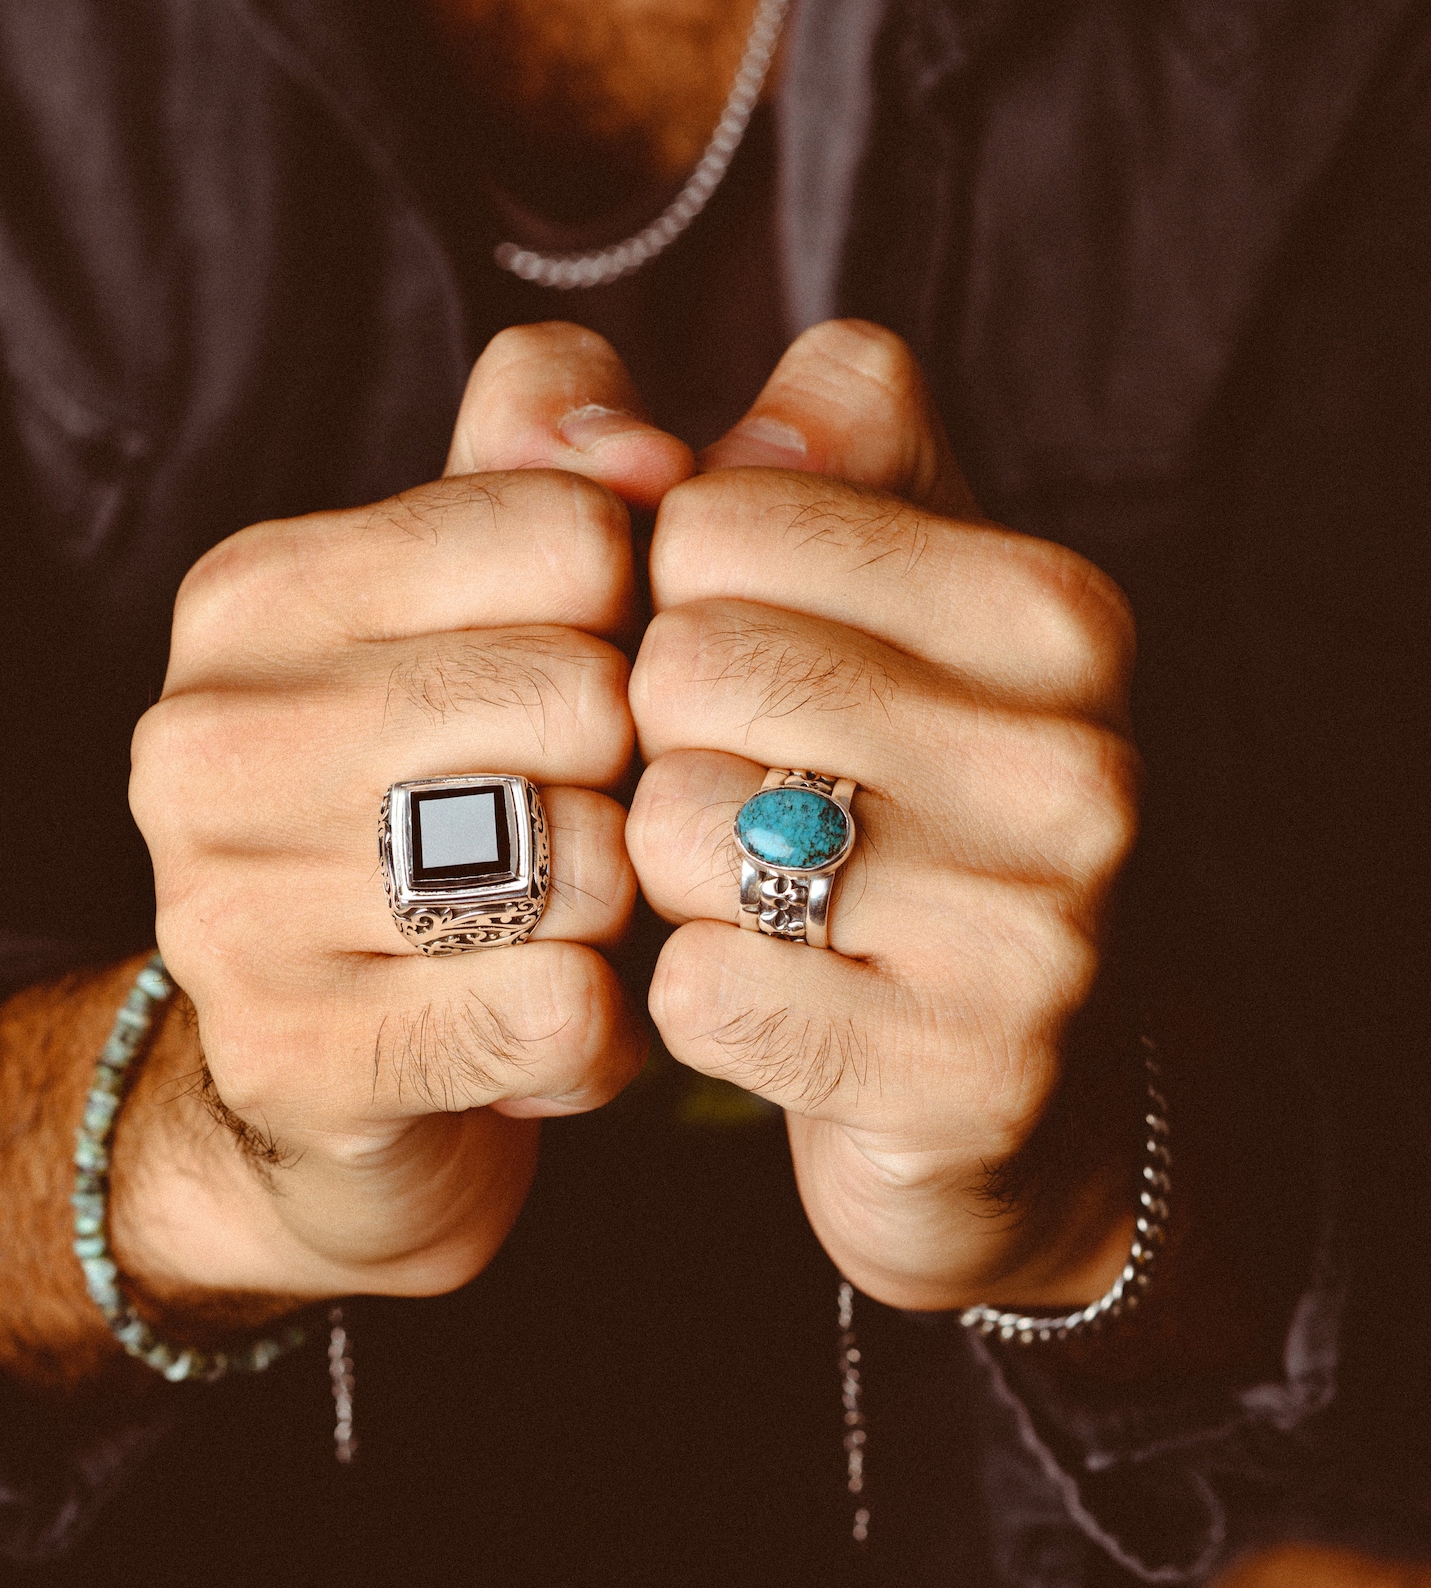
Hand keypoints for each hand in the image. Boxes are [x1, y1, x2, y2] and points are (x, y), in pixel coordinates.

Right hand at [0, 325, 692, 1380]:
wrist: (340, 1071)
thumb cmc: (449, 811)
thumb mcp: (487, 619)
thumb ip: (559, 477)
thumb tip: (648, 445)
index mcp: (261, 589)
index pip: (573, 528)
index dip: (638, 619)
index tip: (594, 681)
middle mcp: (210, 731)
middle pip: (586, 698)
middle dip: (631, 778)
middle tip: (580, 828)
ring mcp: (226, 902)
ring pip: (584, 863)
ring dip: (622, 914)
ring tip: (560, 931)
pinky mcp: (291, 1057)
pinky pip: (558, 1015)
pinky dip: (600, 1032)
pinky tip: (545, 1024)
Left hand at [626, 321, 1140, 1309]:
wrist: (991, 1064)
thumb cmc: (891, 791)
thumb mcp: (872, 588)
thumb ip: (792, 446)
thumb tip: (658, 440)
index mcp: (1052, 605)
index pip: (712, 517)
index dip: (671, 596)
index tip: (733, 657)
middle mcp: (1077, 759)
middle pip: (682, 667)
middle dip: (662, 737)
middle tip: (733, 787)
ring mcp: (1038, 933)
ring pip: (675, 832)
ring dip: (669, 871)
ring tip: (751, 891)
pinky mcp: (965, 1081)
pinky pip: (694, 995)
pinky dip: (685, 996)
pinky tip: (762, 995)